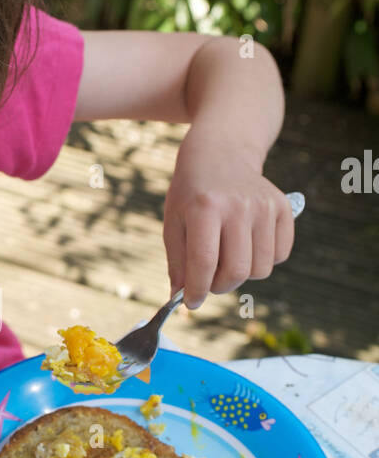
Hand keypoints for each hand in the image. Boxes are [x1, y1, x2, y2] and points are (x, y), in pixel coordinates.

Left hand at [163, 136, 294, 309]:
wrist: (221, 154)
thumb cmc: (192, 193)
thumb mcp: (174, 222)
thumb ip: (177, 262)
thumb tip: (181, 298)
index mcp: (205, 207)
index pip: (204, 262)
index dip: (197, 290)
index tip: (191, 303)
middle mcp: (239, 205)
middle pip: (237, 271)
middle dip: (220, 286)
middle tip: (209, 281)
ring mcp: (264, 206)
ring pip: (260, 269)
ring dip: (242, 275)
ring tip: (227, 258)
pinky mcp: (283, 208)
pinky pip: (279, 255)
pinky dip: (263, 261)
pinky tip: (247, 245)